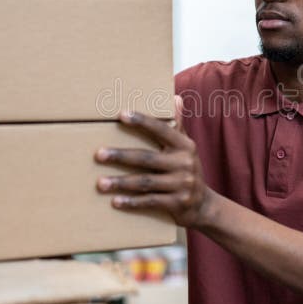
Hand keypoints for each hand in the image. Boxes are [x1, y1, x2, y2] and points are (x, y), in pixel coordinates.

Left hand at [95, 96, 212, 227]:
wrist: (203, 205)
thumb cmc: (186, 170)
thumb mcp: (185, 148)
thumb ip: (177, 126)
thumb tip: (175, 98)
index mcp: (185, 146)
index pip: (161, 130)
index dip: (142, 122)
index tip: (121, 115)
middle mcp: (185, 163)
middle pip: (147, 158)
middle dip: (121, 156)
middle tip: (98, 154)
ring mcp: (182, 184)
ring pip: (145, 182)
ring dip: (121, 182)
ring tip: (100, 183)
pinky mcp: (177, 203)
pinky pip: (150, 201)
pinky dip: (132, 202)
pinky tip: (115, 201)